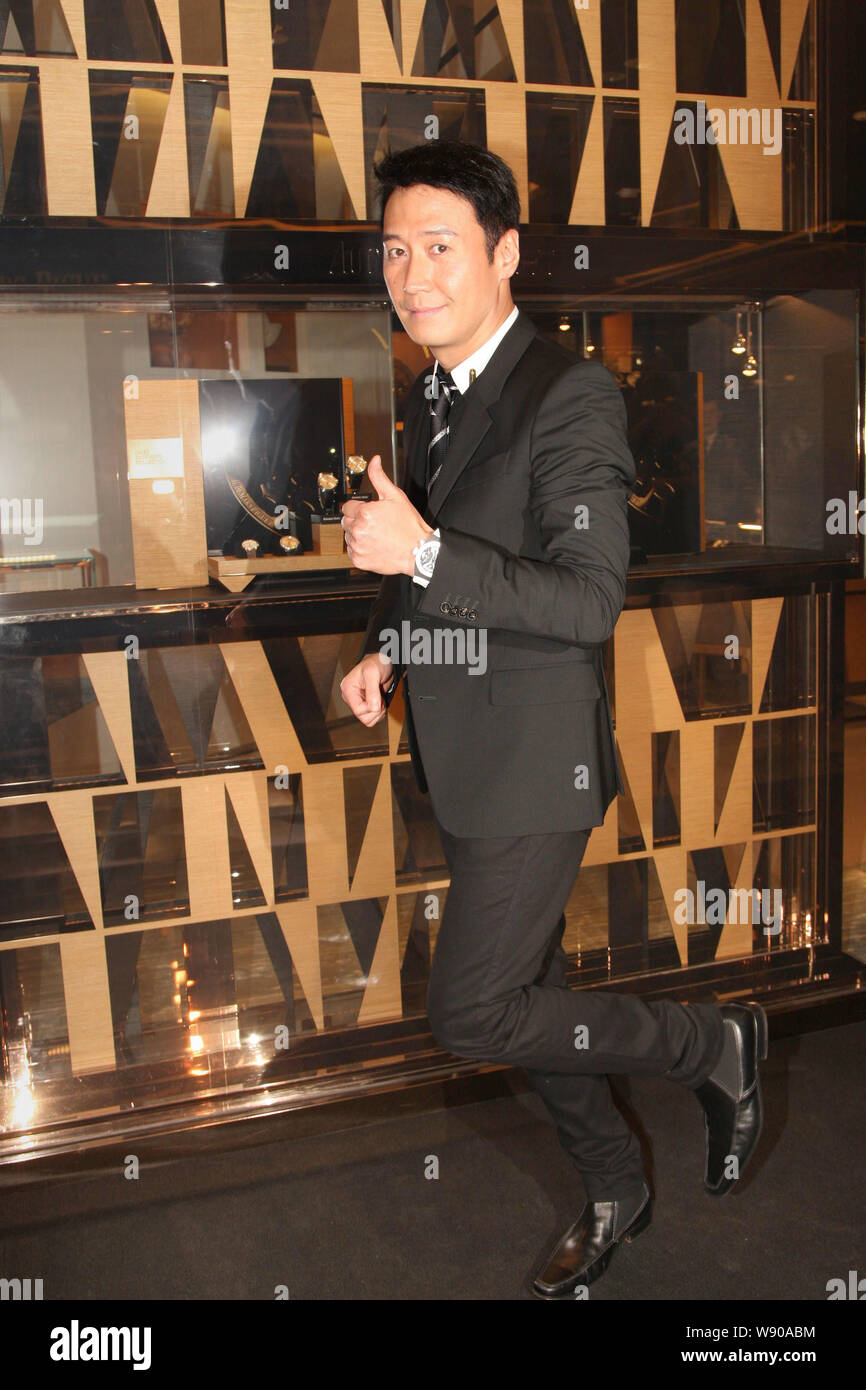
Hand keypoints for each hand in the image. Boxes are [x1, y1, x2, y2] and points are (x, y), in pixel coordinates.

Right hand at [340, 652, 393, 726]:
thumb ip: (373, 692)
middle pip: (363, 717)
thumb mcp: (373, 674)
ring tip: (381, 698)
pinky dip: (380, 712)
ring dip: (378, 712)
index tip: (380, 698)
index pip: (358, 711)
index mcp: (348, 690)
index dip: (372, 708)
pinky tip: (380, 701)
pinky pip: (372, 717)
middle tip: (381, 698)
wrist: (383, 662)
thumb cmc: (376, 663)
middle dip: (376, 710)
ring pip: (368, 720)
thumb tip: (373, 708)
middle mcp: (351, 698)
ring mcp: (358, 702)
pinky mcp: (366, 704)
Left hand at [341, 455, 431, 575]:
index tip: (369, 513)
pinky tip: (374, 545)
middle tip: (374, 524)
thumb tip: (374, 461)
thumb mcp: (395, 496)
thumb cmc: (409, 526)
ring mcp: (358, 546)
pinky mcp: (359, 559)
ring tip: (376, 535)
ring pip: (348, 536)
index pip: (348, 507)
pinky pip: (352, 551)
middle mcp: (359, 529)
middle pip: (346, 521)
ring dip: (358, 535)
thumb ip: (379, 477)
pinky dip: (360, 549)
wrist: (418, 551)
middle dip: (357, 520)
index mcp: (365, 512)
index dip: (359, 508)